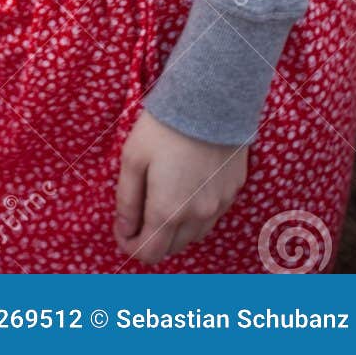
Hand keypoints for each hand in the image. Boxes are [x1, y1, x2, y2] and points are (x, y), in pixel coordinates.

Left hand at [114, 107, 247, 264]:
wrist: (210, 101)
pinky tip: (187, 187)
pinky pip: (211, 216)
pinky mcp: (232, 191)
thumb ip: (126, 200)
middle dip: (151, 238)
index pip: (148, 253)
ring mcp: (218, 206)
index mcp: (168, 211)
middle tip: (139, 211)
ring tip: (162, 197)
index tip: (122, 229)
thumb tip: (124, 229)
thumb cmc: (164, 127)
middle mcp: (197, 216)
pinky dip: (196, 213)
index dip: (130, 245)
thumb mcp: (132, 158)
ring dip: (175, 228)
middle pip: (171, 248)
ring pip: (193, 235)